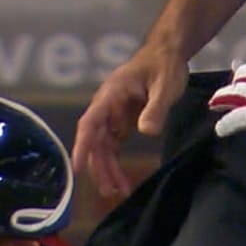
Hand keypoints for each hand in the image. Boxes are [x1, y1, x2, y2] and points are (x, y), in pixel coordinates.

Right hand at [72, 42, 186, 196]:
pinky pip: (113, 145)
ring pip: (103, 146)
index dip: (82, 145)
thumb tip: (146, 132)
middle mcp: (106, 106)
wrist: (167, 53)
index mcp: (110, 94)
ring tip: (118, 191)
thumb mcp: (164, 86)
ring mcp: (112, 114)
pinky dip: (116, 163)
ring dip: (108, 169)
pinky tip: (121, 179)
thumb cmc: (164, 65)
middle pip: (95, 141)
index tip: (78, 167)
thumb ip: (155, 108)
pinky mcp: (121, 120)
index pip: (90, 122)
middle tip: (110, 191)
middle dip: (100, 167)